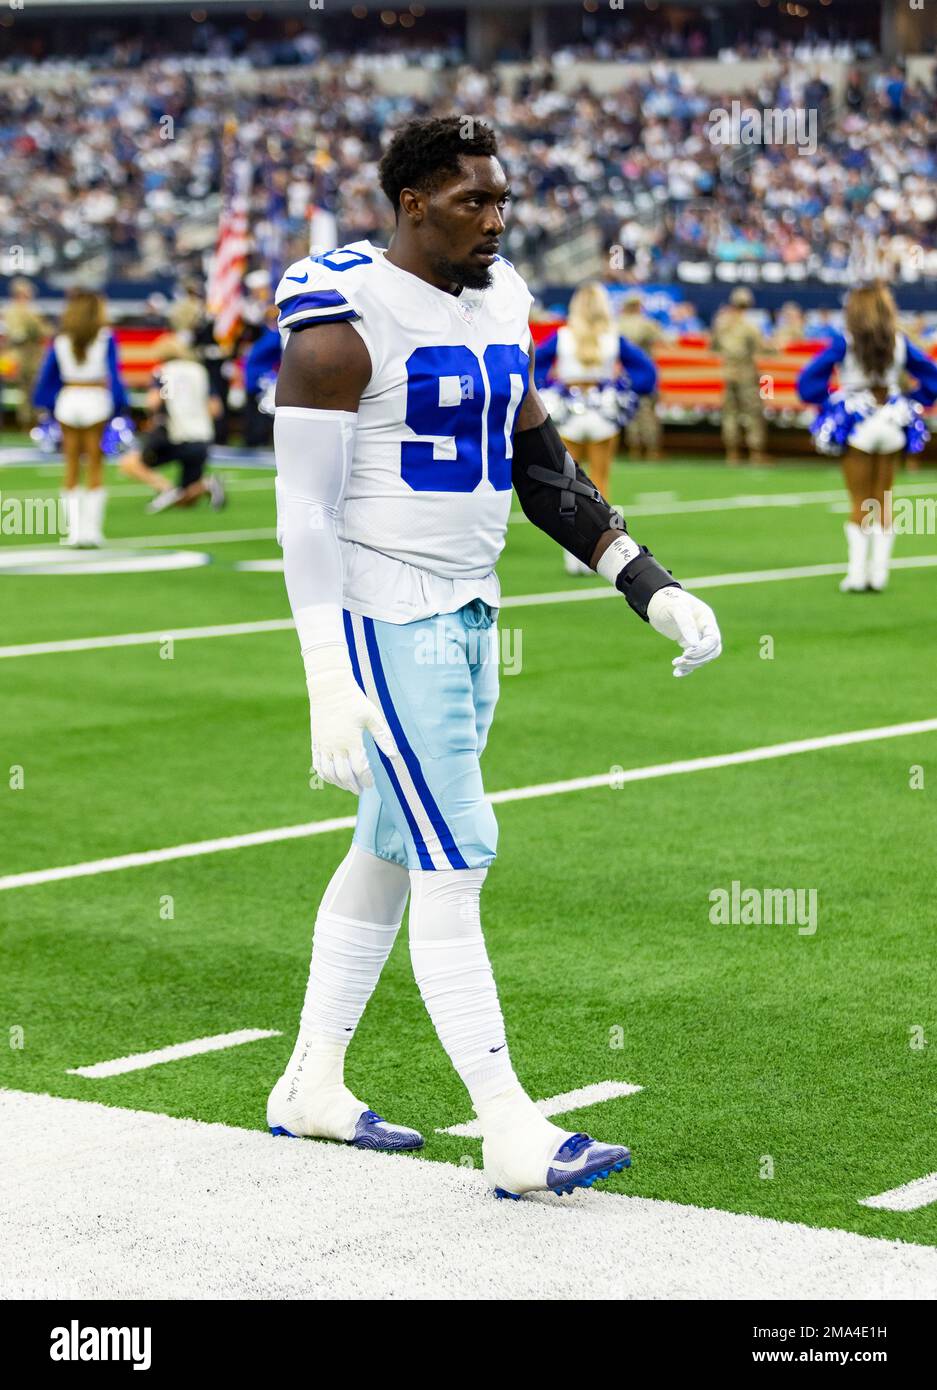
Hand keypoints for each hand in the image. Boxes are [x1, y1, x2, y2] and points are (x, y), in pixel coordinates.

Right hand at [307, 657, 397, 793]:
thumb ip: (383, 736)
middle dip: (353, 785)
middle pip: (343, 774)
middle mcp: (336, 745)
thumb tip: (393, 755)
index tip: (371, 783)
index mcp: (352, 740)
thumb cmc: (354, 701)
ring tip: (348, 786)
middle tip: (360, 790)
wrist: (329, 688)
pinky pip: (317, 764)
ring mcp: (324, 745)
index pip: (359, 768)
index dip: (366, 779)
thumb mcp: (373, 716)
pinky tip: (332, 778)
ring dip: (339, 783)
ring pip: (329, 772)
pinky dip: (324, 775)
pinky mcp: (315, 742)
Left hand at [647, 586, 721, 677]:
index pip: (713, 639)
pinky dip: (687, 668)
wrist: (656, 602)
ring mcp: (698, 637)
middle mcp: (705, 629)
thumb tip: (694, 645)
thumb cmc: (667, 601)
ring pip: (704, 657)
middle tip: (680, 660)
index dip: (703, 649)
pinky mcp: (688, 644)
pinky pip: (693, 660)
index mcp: (706, 619)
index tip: (687, 653)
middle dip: (698, 658)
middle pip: (712, 651)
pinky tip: (676, 673)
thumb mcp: (676, 609)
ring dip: (692, 664)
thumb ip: (686, 624)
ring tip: (675, 664)